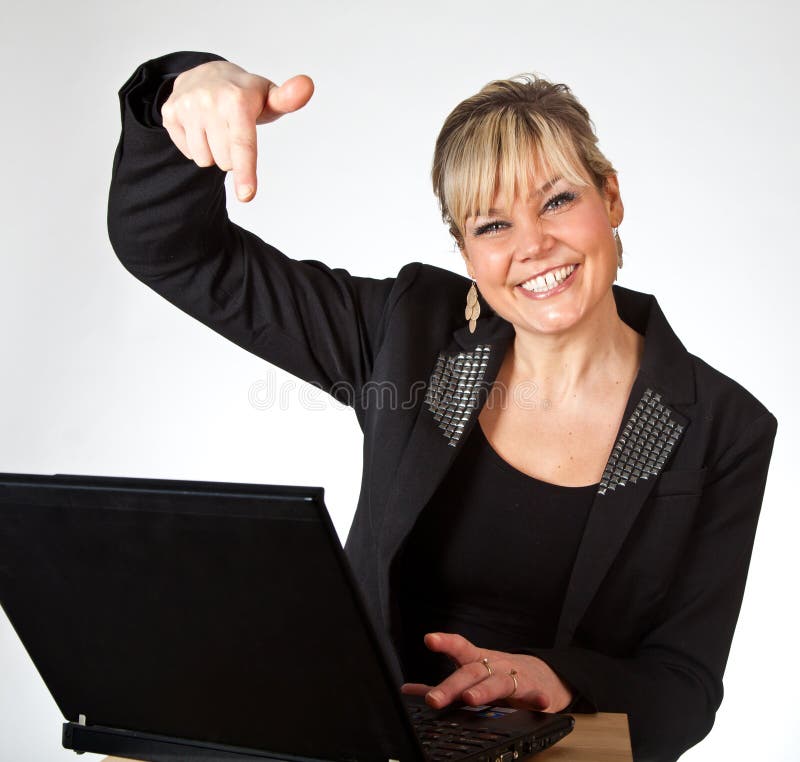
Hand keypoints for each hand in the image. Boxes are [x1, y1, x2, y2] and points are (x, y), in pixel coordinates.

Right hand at [161, 60, 313, 201]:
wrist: (206, 72)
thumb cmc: (245, 94)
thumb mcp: (269, 97)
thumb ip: (289, 98)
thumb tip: (307, 85)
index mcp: (237, 100)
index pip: (242, 145)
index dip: (245, 172)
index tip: (246, 196)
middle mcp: (209, 101)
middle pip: (224, 162)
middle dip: (231, 155)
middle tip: (233, 132)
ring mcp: (186, 106)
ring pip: (204, 160)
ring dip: (214, 152)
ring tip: (217, 128)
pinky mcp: (170, 112)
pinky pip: (187, 152)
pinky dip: (196, 146)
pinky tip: (201, 126)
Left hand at [400, 632, 572, 712]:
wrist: (540, 675)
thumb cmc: (498, 675)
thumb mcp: (470, 676)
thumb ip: (441, 685)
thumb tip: (407, 690)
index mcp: (476, 661)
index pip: (458, 647)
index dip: (444, 642)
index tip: (429, 639)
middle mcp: (493, 665)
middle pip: (471, 672)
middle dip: (451, 686)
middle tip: (433, 699)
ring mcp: (514, 676)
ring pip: (497, 682)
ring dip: (484, 690)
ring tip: (471, 699)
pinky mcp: (533, 691)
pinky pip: (535, 695)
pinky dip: (538, 698)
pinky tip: (539, 702)